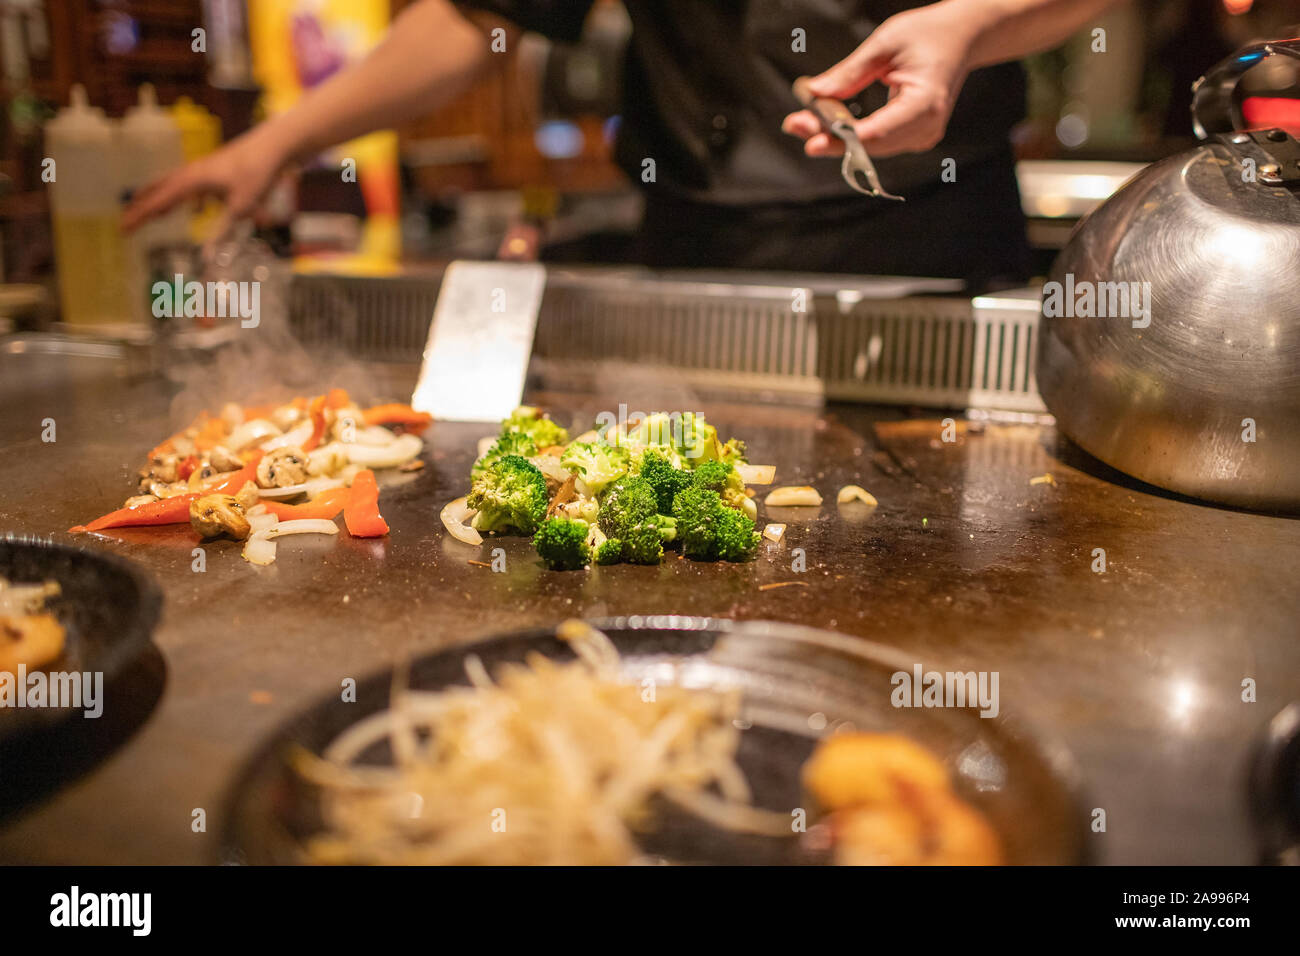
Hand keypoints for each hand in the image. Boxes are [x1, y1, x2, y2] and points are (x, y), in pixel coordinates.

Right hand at [121, 127, 288, 246]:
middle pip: (158, 191)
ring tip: (148, 211)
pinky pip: (191, 185)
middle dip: (142, 208)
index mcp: (191, 181)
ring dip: (158, 198)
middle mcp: (191, 173)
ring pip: (172, 185)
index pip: (158, 202)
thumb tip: (207, 258)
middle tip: (126, 223)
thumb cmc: (257, 174)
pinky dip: (182, 195)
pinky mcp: (215, 170)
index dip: (139, 218)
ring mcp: (202, 170)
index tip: (122, 231)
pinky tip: (193, 205)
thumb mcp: (240, 208)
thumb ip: (222, 231)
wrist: (273, 146)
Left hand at [782, 2, 982, 157]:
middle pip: (870, 146)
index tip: (810, 140)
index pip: (878, 133)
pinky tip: (827, 123)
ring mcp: (922, 136)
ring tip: (803, 121)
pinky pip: (876, 143)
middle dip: (829, 138)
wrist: (961, 38)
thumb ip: (849, 73)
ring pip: (870, 149)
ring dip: (835, 138)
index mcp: (925, 103)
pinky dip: (851, 135)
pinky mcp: (913, 136)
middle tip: (794, 124)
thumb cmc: (927, 35)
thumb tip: (814, 94)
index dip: (841, 140)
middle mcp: (926, 127)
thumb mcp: (884, 44)